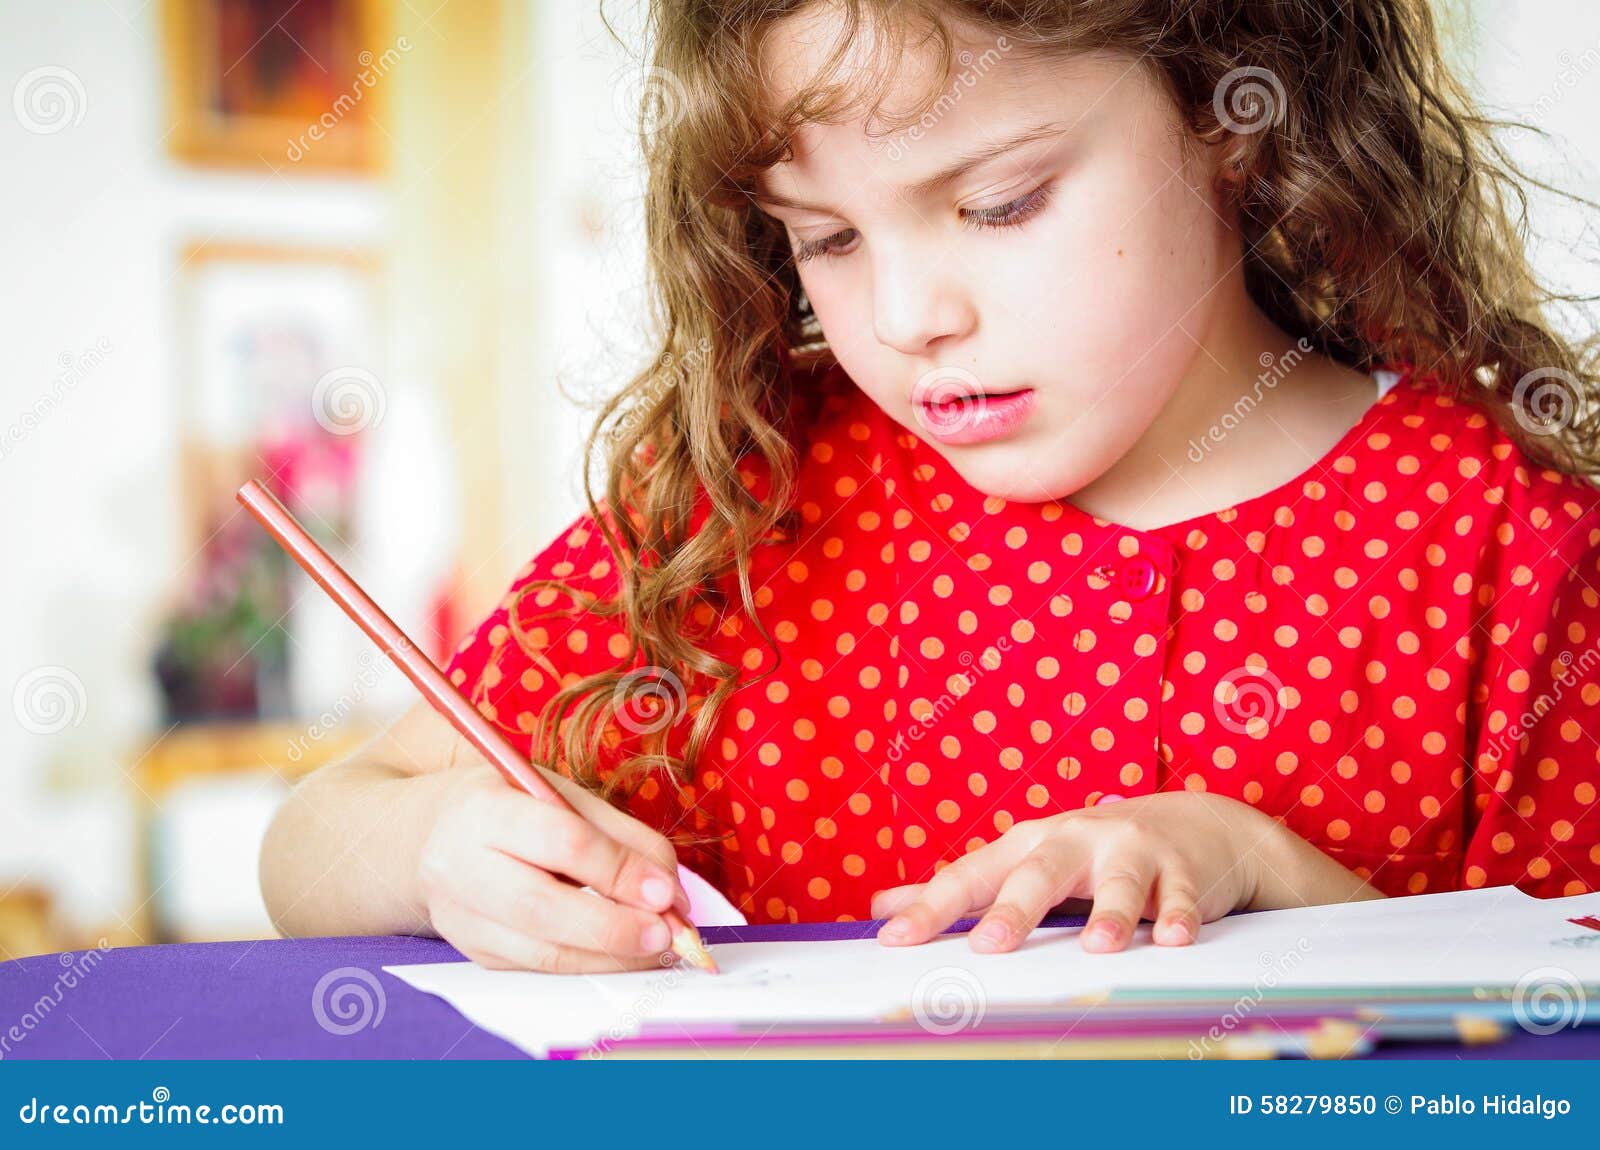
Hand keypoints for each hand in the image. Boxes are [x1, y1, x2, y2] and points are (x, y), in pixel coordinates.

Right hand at [416, 760, 690, 972]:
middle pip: (543, 909)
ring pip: (543, 953)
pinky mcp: (475, 952)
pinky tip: (623, 954)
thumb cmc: (513, 806)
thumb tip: (670, 891)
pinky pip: (540, 968)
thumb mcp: (562, 794)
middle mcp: (461, 866)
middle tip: (666, 933)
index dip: (618, 870)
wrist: (436, 834)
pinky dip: (590, 964)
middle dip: (615, 928)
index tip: (665, 891)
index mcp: (486, 810)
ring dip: (610, 957)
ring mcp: (461, 918)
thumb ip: (621, 836)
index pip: (561, 842)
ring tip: (656, 947)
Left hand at [870, 792, 1277, 953]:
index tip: (893, 939)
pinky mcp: (1183, 870)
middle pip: (1039, 873)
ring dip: (1111, 913)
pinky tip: (1175, 939)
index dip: (930, 907)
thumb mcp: (1026, 860)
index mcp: (1028, 845)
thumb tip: (882, 907)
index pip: (970, 876)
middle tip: (989, 945)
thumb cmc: (1093, 851)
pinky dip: (1181, 916)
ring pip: (1120, 882)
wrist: (1192, 824)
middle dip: (1014, 909)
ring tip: (1099, 946)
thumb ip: (961, 888)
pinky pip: (1183, 895)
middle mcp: (1075, 842)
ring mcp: (1132, 852)